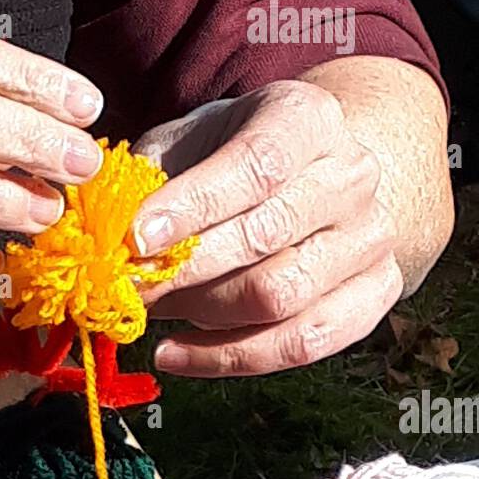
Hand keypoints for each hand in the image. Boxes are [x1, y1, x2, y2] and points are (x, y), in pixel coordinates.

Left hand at [131, 81, 403, 376]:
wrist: (311, 181)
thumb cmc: (231, 161)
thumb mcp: (188, 145)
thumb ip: (148, 180)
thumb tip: (103, 231)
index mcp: (308, 120)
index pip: (256, 167)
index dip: (194, 206)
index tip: (137, 238)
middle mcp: (352, 176)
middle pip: (266, 239)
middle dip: (185, 271)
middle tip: (128, 287)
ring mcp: (370, 239)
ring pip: (280, 298)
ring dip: (201, 315)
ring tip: (154, 310)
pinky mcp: (375, 294)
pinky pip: (302, 344)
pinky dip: (229, 358)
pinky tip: (176, 354)